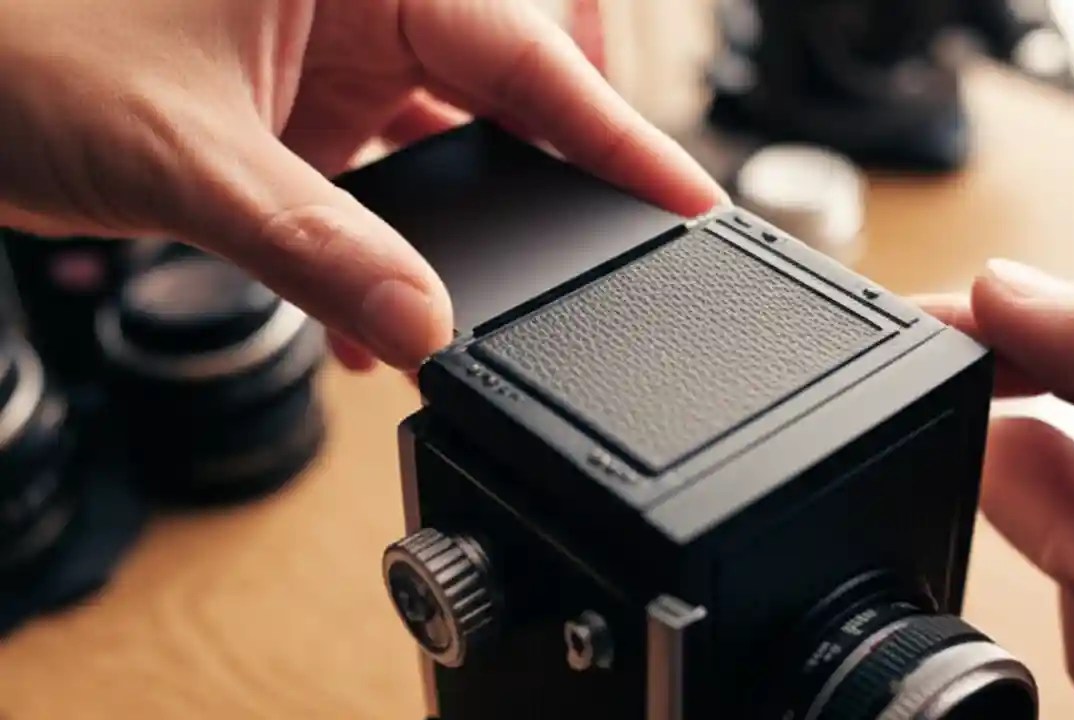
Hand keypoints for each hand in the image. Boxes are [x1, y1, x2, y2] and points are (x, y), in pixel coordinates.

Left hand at [0, 0, 724, 370]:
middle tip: (606, 247)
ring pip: (447, 141)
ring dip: (460, 229)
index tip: (689, 196)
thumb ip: (315, 249)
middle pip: (503, 89)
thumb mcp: (185, 156)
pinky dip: (389, 247)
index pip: (520, 48)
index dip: (615, 134)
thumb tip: (424, 325)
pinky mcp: (298, 103)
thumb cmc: (13, 49)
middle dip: (549, 177)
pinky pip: (381, 177)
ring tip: (477, 303)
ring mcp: (330, 52)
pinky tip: (378, 312)